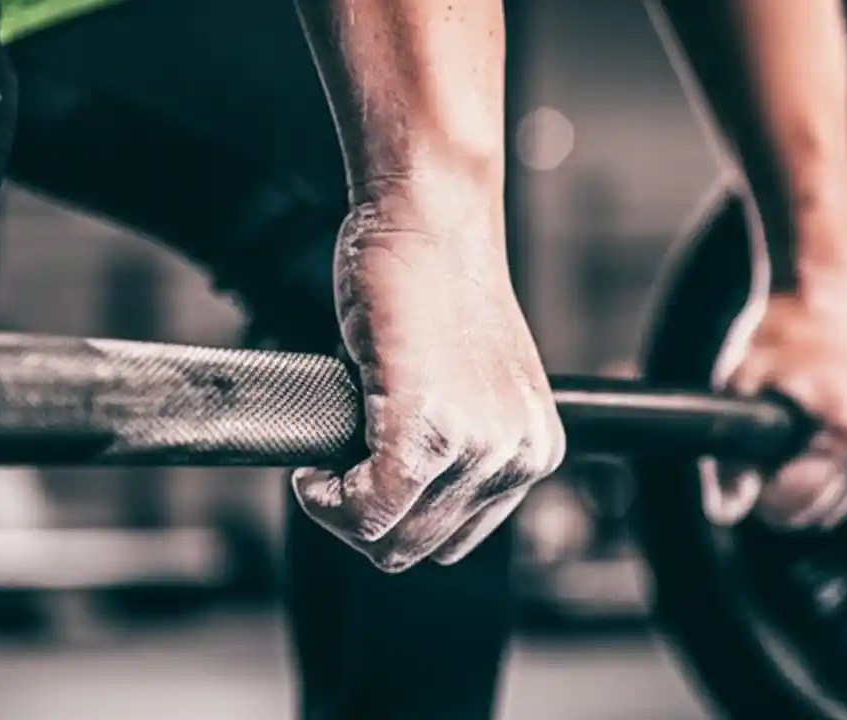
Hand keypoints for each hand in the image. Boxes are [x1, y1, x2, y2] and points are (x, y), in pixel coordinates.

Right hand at [292, 200, 565, 572]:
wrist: (429, 219)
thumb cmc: (436, 283)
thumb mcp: (472, 382)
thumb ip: (459, 440)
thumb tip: (403, 496)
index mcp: (534, 450)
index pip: (456, 536)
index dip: (398, 517)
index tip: (364, 477)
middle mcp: (517, 456)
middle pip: (421, 548)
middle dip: (364, 520)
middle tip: (334, 469)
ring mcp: (477, 448)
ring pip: (390, 540)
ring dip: (341, 509)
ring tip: (327, 462)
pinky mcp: (426, 432)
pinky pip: (366, 512)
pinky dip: (326, 500)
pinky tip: (312, 469)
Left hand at [703, 269, 846, 529]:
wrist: (822, 288)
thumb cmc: (780, 331)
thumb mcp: (738, 391)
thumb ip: (728, 459)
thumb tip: (727, 511)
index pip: (794, 506)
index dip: (756, 491)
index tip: (738, 466)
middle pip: (817, 513)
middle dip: (778, 492)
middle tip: (752, 449)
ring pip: (836, 504)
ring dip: (803, 486)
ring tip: (779, 434)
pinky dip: (825, 473)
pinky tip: (803, 435)